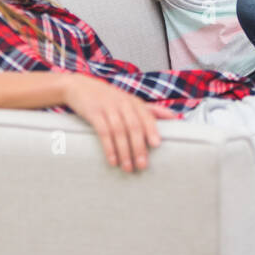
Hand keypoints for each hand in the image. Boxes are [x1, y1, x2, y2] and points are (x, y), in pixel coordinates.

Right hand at [62, 73, 177, 172]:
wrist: (78, 86)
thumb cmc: (108, 97)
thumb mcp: (129, 100)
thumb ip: (151, 109)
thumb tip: (176, 118)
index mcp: (133, 102)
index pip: (146, 116)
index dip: (152, 129)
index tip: (157, 145)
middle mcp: (122, 103)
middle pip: (134, 126)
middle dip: (139, 147)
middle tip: (142, 165)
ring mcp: (107, 107)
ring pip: (119, 131)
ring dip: (125, 151)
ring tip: (128, 168)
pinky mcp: (93, 112)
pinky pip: (103, 132)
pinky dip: (109, 147)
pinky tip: (113, 160)